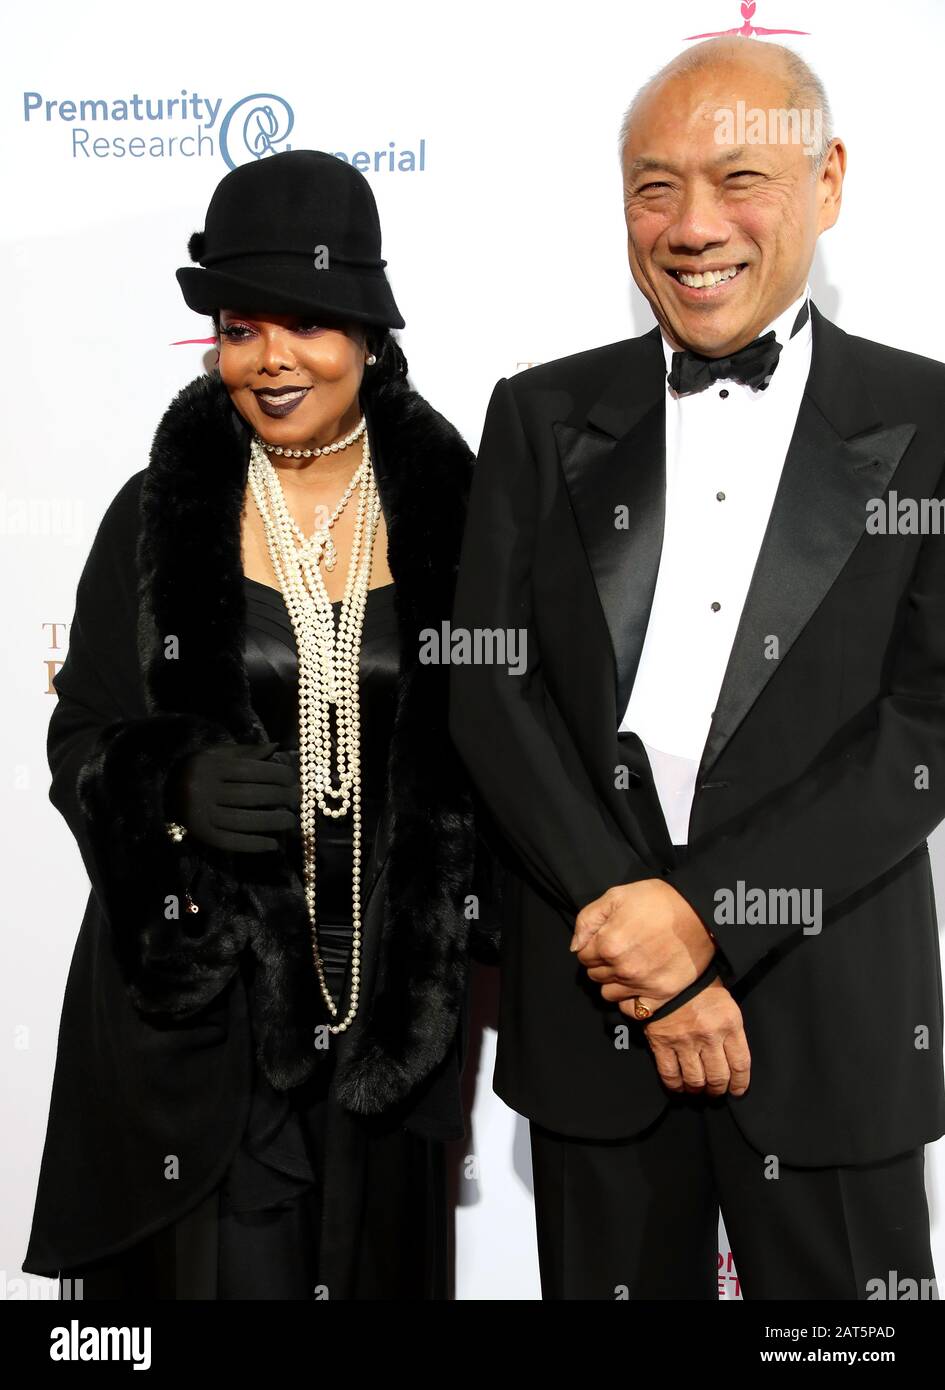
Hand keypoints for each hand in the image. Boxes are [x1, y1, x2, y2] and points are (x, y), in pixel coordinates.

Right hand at [165, 741, 298, 852]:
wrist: (163, 791)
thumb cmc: (198, 769)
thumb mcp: (217, 754)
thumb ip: (246, 752)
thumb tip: (276, 747)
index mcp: (210, 766)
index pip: (251, 771)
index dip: (277, 775)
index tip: (293, 779)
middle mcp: (204, 790)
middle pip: (250, 796)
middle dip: (279, 798)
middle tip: (298, 800)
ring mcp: (201, 814)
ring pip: (243, 820)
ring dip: (272, 823)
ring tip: (291, 821)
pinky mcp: (201, 835)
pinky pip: (231, 842)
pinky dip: (254, 844)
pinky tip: (272, 845)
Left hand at [571, 879, 714, 1000]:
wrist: (700, 912)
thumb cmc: (657, 900)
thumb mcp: (616, 896)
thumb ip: (588, 920)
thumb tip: (576, 946)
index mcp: (608, 944)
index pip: (582, 956)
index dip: (591, 947)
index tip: (605, 940)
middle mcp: (622, 969)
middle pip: (595, 976)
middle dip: (601, 964)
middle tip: (619, 951)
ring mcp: (642, 985)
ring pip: (609, 994)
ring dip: (614, 983)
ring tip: (628, 968)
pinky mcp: (662, 996)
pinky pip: (633, 1010)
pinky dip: (630, 1002)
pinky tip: (637, 987)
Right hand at [631, 980, 750, 1096]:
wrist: (668, 975)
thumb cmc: (701, 987)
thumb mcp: (726, 1004)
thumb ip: (731, 1031)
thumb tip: (733, 1059)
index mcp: (729, 1024)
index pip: (740, 1064)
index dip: (740, 1083)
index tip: (737, 1091)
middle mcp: (709, 1036)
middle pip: (718, 1077)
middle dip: (718, 1089)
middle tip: (716, 1091)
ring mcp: (684, 1041)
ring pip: (695, 1080)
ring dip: (698, 1090)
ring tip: (698, 1090)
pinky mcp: (662, 1043)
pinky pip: (670, 1074)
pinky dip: (675, 1085)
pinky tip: (679, 1087)